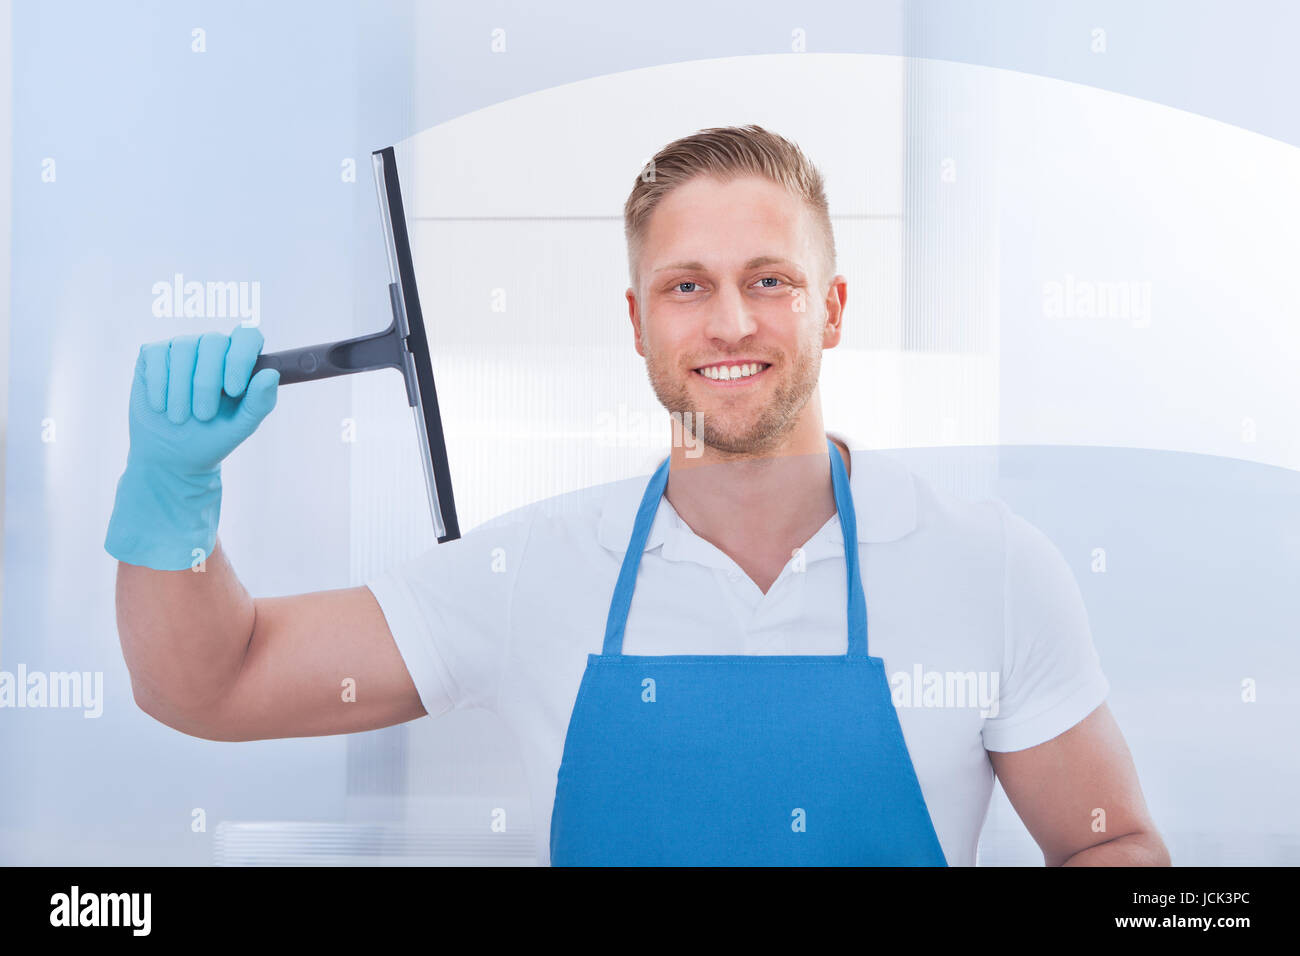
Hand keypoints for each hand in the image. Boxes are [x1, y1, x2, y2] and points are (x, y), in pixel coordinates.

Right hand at [105, 326, 279, 569]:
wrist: (170, 461)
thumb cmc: (211, 444)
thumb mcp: (240, 430)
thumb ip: (259, 404)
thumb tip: (272, 375)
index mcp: (236, 363)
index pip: (246, 337)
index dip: (241, 355)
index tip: (238, 385)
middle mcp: (208, 351)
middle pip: (211, 344)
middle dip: (206, 383)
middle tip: (202, 416)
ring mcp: (178, 352)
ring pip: (182, 352)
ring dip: (181, 390)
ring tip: (182, 418)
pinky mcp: (150, 359)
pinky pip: (154, 360)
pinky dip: (157, 387)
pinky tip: (162, 408)